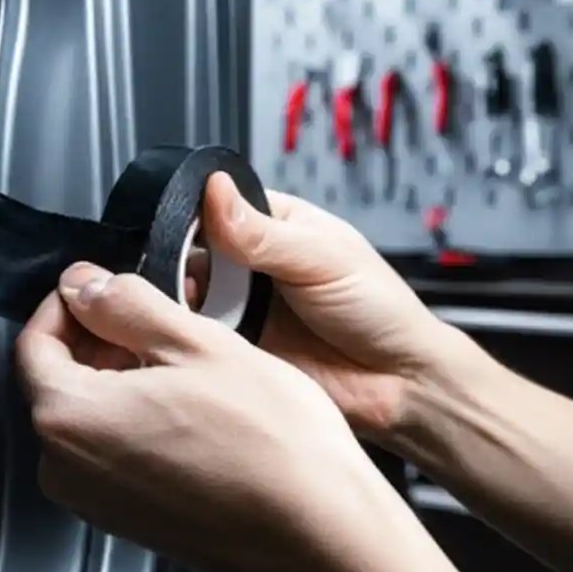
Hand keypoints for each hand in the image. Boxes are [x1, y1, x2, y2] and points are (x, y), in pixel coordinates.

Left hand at [16, 263, 466, 571]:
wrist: (321, 529)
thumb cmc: (274, 448)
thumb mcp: (196, 342)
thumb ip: (126, 304)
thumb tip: (86, 283)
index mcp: (71, 417)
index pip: (34, 341)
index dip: (69, 303)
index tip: (100, 286)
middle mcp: (68, 468)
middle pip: (57, 380)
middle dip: (96, 339)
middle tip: (150, 315)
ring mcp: (97, 500)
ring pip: (87, 417)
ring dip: (119, 378)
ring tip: (180, 359)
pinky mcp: (128, 517)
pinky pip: (111, 453)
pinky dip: (135, 419)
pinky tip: (188, 405)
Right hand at [201, 174, 476, 437]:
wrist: (398, 382)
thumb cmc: (378, 309)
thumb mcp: (321, 258)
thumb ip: (263, 233)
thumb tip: (215, 188)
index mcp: (278, 225)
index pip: (219, 205)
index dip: (194, 211)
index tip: (174, 222)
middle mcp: (254, 263)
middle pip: (196, 249)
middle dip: (180, 257)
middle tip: (177, 270)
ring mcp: (244, 304)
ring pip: (192, 291)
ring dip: (182, 295)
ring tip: (180, 301)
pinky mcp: (238, 345)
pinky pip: (200, 334)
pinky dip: (189, 331)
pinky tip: (186, 331)